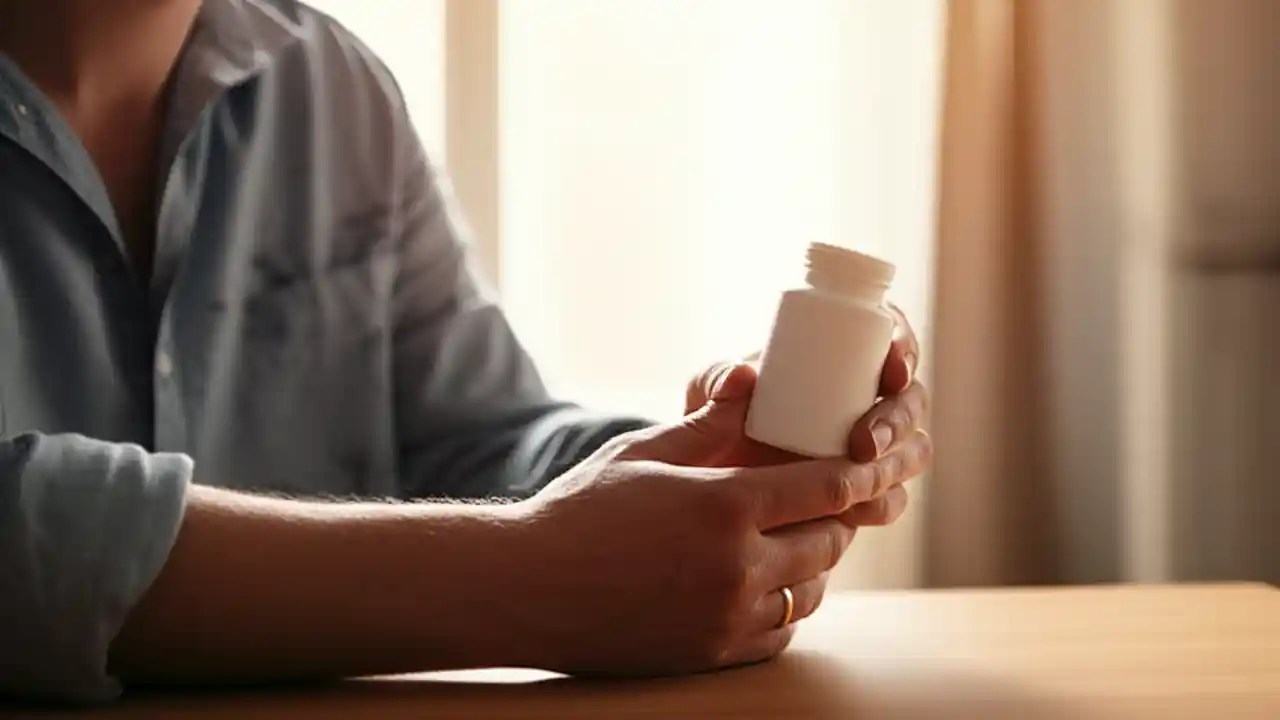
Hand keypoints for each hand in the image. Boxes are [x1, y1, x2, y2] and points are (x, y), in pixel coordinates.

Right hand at [516, 398, 930, 675]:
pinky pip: (779, 635)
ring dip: (813, 565)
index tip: (865, 465)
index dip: (855, 474)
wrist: (525, 589)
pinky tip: (764, 587)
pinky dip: (784, 609)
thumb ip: (707, 422)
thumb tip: (752, 380)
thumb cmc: (578, 512)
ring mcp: (726, 617)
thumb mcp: (642, 451)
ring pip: (809, 591)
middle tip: (825, 500)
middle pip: (827, 541)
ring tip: (794, 542)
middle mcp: (737, 567)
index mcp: (724, 506)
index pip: (826, 489)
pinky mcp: (712, 653)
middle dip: (835, 517)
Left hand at [683, 303, 929, 525]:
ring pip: (912, 449)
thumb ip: (717, 380)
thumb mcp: (709, 391)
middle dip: (898, 419)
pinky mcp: (866, 488)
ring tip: (860, 476)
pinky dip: (882, 501)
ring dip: (897, 462)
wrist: (711, 472)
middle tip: (862, 442)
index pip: (890, 339)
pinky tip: (859, 508)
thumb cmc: (717, 413)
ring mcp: (874, 444)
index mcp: (843, 355)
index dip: (905, 350)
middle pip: (911, 399)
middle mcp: (869, 397)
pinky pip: (891, 495)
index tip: (892, 370)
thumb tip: (742, 375)